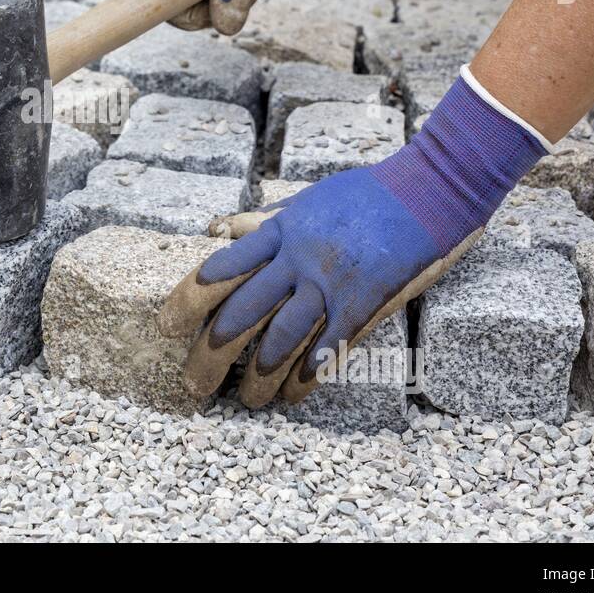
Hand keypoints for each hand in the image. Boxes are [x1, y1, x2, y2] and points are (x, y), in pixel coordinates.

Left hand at [157, 69, 551, 407]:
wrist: (426, 191)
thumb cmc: (364, 193)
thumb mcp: (304, 200)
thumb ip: (263, 222)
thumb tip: (220, 229)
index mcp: (279, 234)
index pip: (220, 269)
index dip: (188, 301)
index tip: (167, 326)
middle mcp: (296, 260)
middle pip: (240, 315)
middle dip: (210, 356)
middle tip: (193, 385)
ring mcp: (329, 284)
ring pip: (279, 340)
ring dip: (256, 378)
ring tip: (243, 401)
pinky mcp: (364, 303)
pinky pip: (328, 349)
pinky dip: (307, 376)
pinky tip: (293, 396)